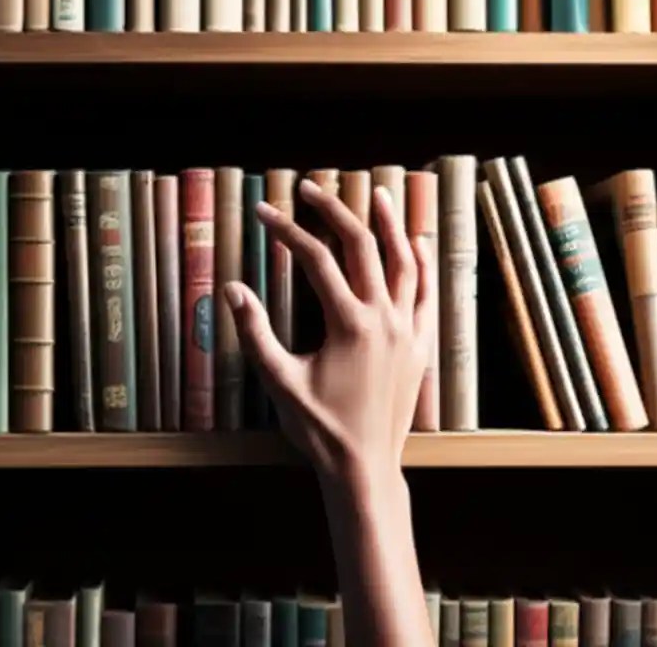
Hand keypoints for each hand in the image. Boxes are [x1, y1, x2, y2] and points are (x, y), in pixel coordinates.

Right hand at [223, 178, 435, 484]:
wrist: (364, 468)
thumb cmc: (319, 430)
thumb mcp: (279, 383)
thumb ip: (255, 333)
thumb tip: (230, 289)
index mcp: (349, 325)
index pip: (316, 259)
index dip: (287, 230)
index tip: (264, 213)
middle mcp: (384, 319)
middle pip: (362, 246)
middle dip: (334, 210)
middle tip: (311, 189)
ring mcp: (408, 330)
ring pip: (404, 262)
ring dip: (389, 225)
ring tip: (379, 194)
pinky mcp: (420, 345)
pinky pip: (426, 293)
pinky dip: (422, 263)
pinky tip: (415, 243)